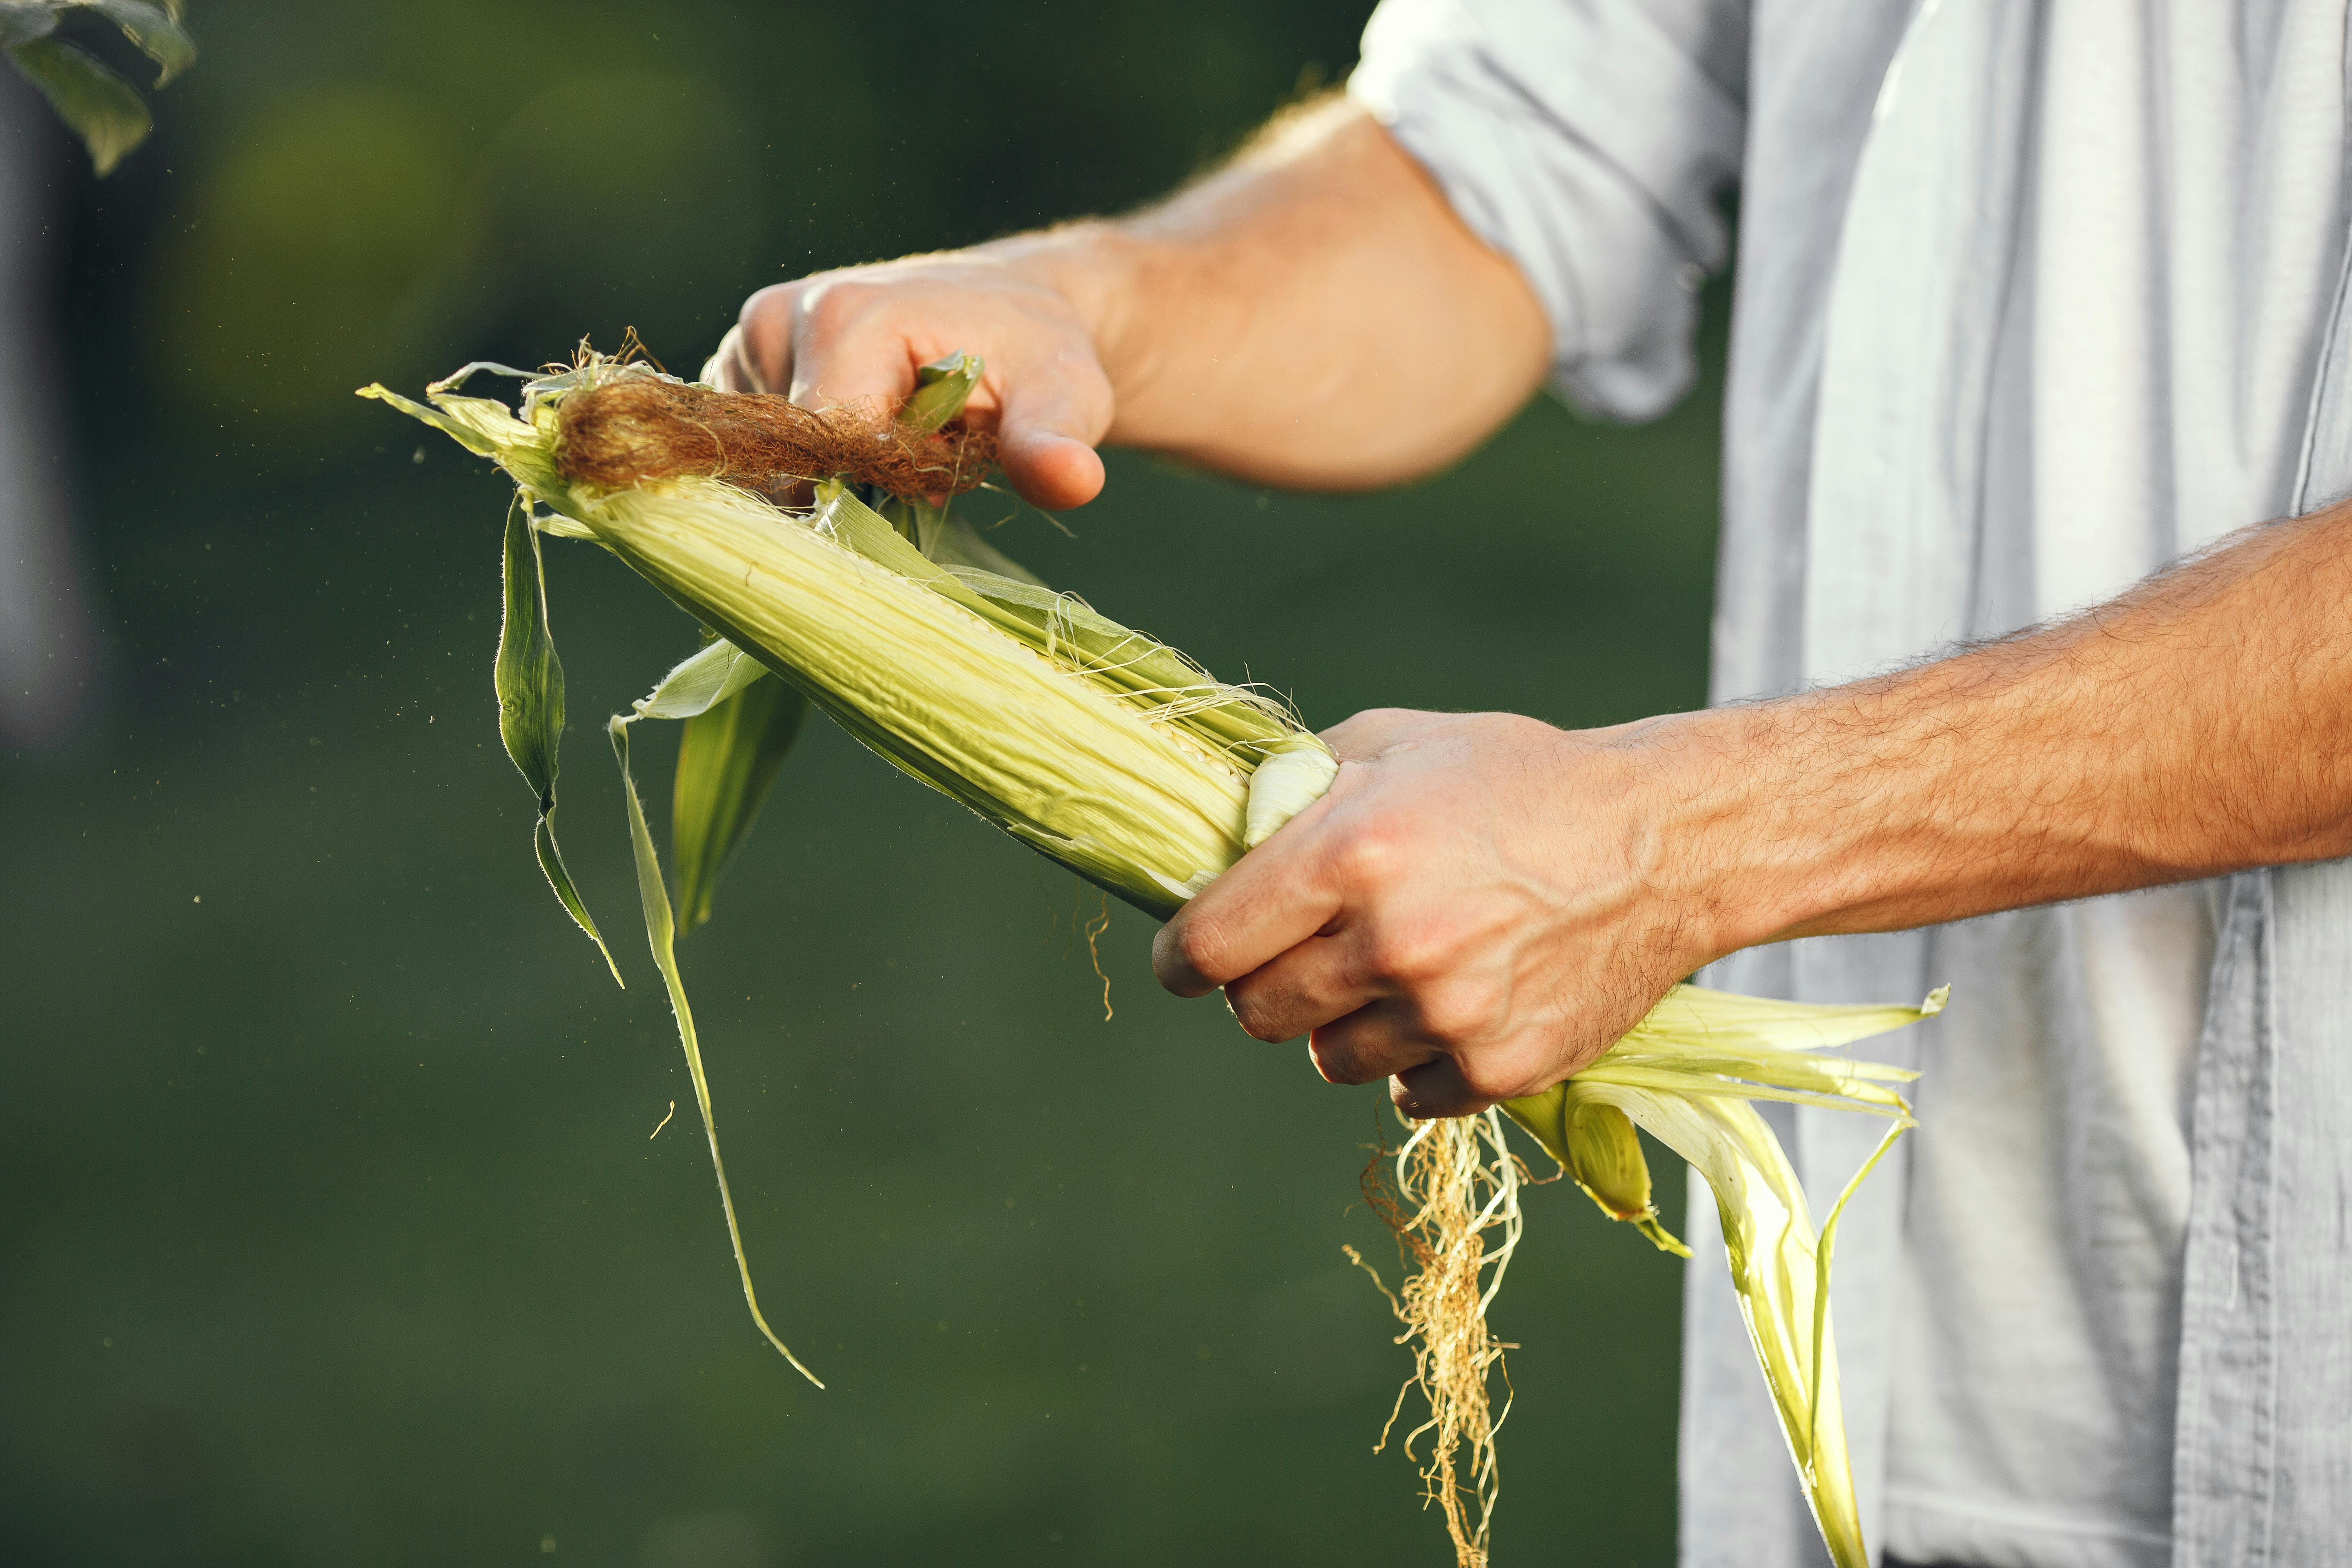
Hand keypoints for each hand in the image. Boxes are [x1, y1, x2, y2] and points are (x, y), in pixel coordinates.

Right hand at [707, 236, 1115, 510]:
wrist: (1014, 314)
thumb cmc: (1039, 357)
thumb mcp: (1063, 399)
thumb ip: (1051, 445)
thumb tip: (1074, 481)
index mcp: (842, 319)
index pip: (824, 453)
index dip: (881, 488)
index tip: (938, 473)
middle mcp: (777, 321)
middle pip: (795, 463)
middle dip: (861, 483)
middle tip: (931, 451)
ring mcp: (751, 345)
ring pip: (778, 465)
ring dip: (841, 475)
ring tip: (906, 435)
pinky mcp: (743, 371)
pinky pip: (766, 453)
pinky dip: (818, 463)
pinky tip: (867, 434)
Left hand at [1153, 708, 1725, 1117]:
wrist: (1661, 841)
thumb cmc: (1516, 778)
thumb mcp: (1393, 744)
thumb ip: (1294, 790)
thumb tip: (1221, 842)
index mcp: (1350, 852)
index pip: (1209, 945)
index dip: (1182, 959)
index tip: (1187, 961)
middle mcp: (1392, 941)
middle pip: (1257, 1013)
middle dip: (1264, 987)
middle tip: (1307, 955)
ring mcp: (1448, 1013)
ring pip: (1328, 1059)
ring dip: (1342, 1024)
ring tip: (1399, 970)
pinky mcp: (1499, 1068)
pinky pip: (1407, 1094)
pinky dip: (1414, 1062)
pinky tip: (1452, 1005)